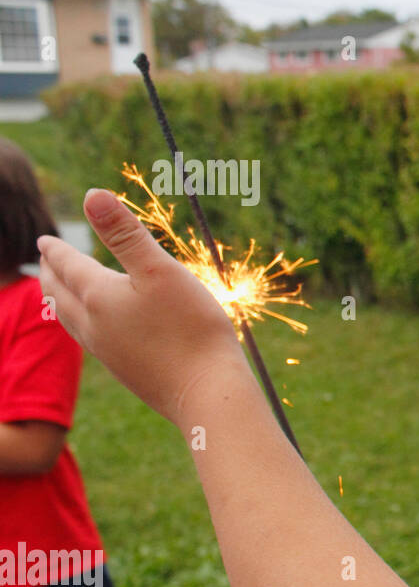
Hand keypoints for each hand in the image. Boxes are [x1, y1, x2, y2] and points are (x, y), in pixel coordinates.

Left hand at [37, 188, 250, 427]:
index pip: (67, 265)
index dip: (55, 249)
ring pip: (69, 319)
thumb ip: (125, 233)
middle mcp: (94, 325)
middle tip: (46, 260)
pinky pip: (88, 339)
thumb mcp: (160, 271)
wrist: (206, 392)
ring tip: (60, 292)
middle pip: (60, 294)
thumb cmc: (190, 328)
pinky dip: (79, 323)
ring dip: (59, 300)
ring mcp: (107, 352)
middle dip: (50, 274)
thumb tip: (91, 194)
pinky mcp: (124, 371)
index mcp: (99, 296)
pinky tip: (96, 329)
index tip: (44, 240)